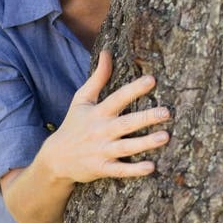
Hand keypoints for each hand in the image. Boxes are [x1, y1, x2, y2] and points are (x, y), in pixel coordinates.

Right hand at [44, 49, 169, 182]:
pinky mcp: (102, 168)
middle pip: (126, 123)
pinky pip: (120, 170)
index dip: (134, 89)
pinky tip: (151, 167)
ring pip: (127, 147)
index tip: (152, 80)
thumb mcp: (81, 99)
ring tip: (165, 137)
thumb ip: (98, 78)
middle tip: (166, 112)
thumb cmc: (74, 125)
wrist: (56, 158)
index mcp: (98, 112)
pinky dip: (134, 170)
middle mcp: (101, 131)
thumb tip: (107, 52)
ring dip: (146, 143)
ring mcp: (102, 151)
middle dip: (146, 118)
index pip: (118, 98)